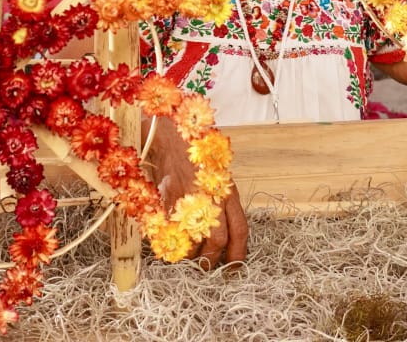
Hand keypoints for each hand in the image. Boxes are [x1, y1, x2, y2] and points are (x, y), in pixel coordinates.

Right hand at [151, 117, 248, 268]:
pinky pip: (170, 231)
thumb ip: (223, 204)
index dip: (238, 254)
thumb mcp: (218, 178)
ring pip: (192, 239)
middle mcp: (211, 197)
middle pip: (217, 240)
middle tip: (204, 265)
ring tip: (186, 254)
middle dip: (210, 259)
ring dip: (189, 253)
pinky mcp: (167, 200)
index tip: (233, 269)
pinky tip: (169, 242)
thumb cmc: (196, 158)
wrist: (172, 138)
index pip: (239, 230)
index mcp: (228, 192)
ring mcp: (188, 199)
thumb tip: (222, 238)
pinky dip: (169, 242)